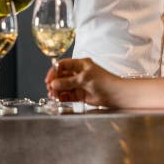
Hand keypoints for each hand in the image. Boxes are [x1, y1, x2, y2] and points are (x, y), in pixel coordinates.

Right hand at [48, 58, 163, 108]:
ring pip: (63, 87)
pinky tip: (59, 100)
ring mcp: (79, 84)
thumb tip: (54, 84)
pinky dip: (62, 97)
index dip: (54, 71)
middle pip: (61, 77)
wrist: (115, 94)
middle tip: (50, 89)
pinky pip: (68, 95)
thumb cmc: (104, 81)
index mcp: (80, 64)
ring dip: (57, 91)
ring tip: (53, 96)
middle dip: (54, 83)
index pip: (62, 65)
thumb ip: (68, 82)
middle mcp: (78, 73)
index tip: (48, 79)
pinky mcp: (80, 94)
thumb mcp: (84, 78)